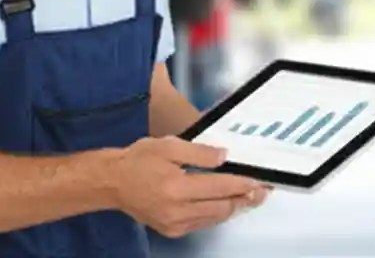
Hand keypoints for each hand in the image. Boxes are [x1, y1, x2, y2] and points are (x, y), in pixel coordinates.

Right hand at [108, 136, 266, 237]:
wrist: (113, 183)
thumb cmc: (138, 161)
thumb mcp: (168, 145)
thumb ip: (199, 152)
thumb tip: (224, 157)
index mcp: (176, 187)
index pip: (220, 186)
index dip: (242, 184)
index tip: (258, 180)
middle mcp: (176, 210)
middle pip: (222, 207)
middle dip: (244, 198)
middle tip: (261, 191)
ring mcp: (174, 224)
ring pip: (215, 218)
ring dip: (234, 207)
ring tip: (250, 198)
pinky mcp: (172, 230)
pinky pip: (202, 223)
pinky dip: (217, 214)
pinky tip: (225, 204)